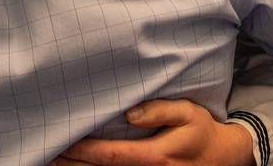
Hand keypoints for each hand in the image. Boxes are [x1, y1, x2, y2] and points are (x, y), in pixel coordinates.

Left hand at [49, 99, 254, 165]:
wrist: (225, 159)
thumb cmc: (202, 131)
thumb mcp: (188, 113)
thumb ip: (159, 111)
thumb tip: (130, 113)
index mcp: (156, 157)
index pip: (111, 156)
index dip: (83, 152)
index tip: (62, 144)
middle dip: (73, 165)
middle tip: (46, 154)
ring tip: (55, 163)